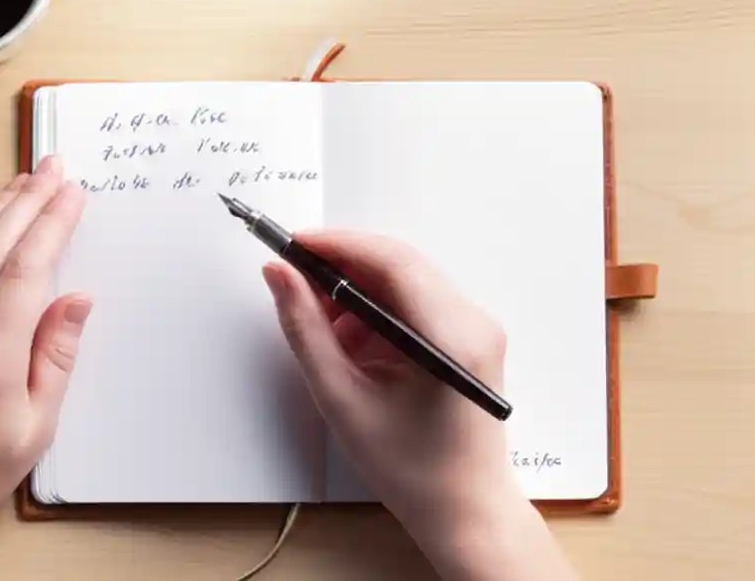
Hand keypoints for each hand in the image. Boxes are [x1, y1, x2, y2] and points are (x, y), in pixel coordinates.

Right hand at [262, 231, 576, 580]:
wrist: (465, 510)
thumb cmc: (411, 469)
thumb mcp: (343, 400)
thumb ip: (306, 331)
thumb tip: (278, 276)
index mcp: (452, 336)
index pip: (392, 262)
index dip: (337, 245)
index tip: (291, 244)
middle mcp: (474, 321)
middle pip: (399, 264)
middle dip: (341, 264)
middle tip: (291, 275)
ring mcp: (475, 327)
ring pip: (404, 280)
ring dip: (357, 289)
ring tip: (317, 319)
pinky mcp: (467, 336)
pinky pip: (415, 302)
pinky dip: (375, 310)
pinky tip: (347, 337)